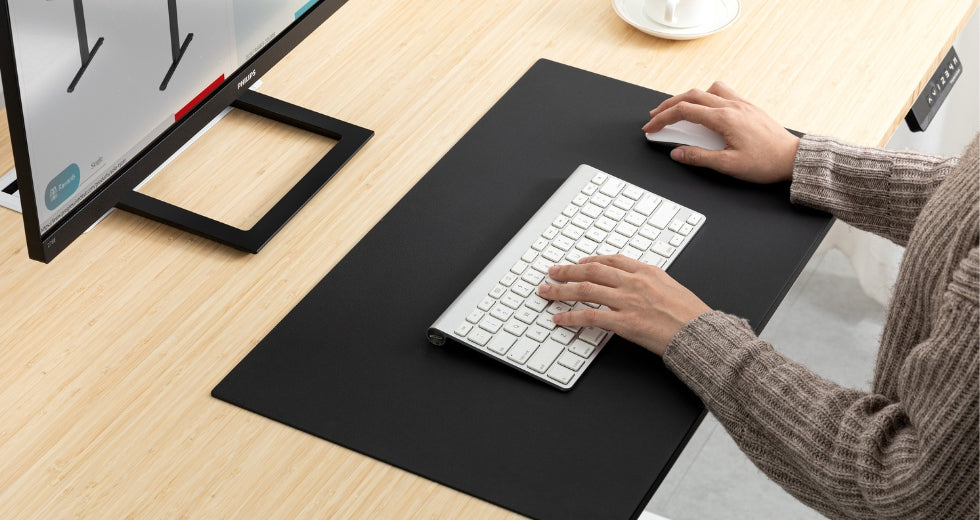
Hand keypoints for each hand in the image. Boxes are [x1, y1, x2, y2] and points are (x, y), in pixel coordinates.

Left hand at [537, 255, 710, 355]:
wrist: (702, 334)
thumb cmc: (692, 316)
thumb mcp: (673, 289)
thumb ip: (652, 284)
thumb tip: (638, 284)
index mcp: (648, 272)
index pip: (612, 260)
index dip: (591, 260)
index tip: (580, 262)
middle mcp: (634, 282)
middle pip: (592, 271)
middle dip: (568, 271)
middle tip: (553, 272)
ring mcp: (628, 302)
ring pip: (585, 290)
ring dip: (561, 290)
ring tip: (547, 292)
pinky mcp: (624, 322)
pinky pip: (589, 317)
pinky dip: (571, 317)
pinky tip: (559, 318)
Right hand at [642, 81, 799, 183]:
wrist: (793, 158)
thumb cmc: (766, 162)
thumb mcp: (728, 165)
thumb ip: (699, 158)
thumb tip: (677, 153)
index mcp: (724, 119)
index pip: (684, 111)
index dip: (662, 119)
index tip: (651, 127)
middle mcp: (732, 106)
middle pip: (690, 95)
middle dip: (668, 105)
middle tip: (655, 117)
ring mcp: (741, 104)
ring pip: (706, 89)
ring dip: (688, 97)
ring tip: (678, 110)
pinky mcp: (748, 107)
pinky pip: (722, 92)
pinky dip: (706, 96)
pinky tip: (705, 108)